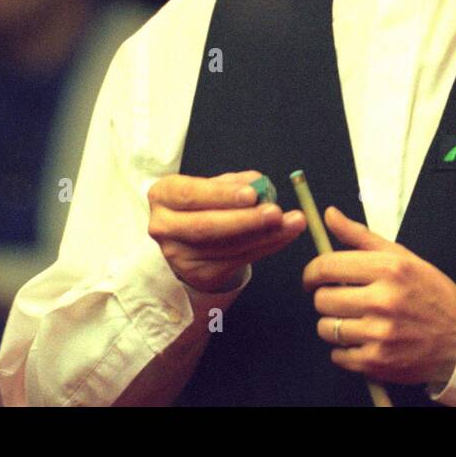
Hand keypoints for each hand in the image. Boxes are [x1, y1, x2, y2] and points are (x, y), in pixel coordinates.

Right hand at [148, 170, 305, 293]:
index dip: (222, 195)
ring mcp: (179, 255)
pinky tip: (283, 235)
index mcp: (163, 195)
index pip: (191, 194)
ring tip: (292, 222)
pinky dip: (266, 247)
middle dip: (246, 220)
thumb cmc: (204, 202)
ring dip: (265, 235)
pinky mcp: (199, 274)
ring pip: (227, 247)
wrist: (189, 237)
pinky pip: (237, 261)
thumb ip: (235, 182)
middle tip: (276, 212)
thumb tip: (260, 184)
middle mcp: (164, 227)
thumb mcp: (214, 185)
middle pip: (206, 226)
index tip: (252, 193)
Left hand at [302, 206, 455, 387]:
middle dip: (326, 298)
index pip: (327, 266)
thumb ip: (360, 236)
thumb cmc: (430, 293)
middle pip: (323, 299)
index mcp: (389, 269)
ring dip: (334, 325)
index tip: (313, 278)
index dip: (312, 272)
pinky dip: (345, 349)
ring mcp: (380, 334)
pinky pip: (338, 355)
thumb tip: (329, 214)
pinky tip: (364, 340)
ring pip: (326, 328)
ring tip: (355, 320)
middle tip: (343, 300)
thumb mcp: (401, 257)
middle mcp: (383, 300)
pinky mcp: (378, 362)